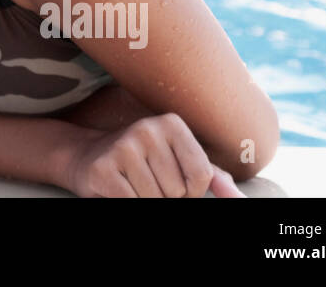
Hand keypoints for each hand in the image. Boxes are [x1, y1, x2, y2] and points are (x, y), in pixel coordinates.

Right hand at [65, 113, 245, 197]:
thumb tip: (238, 196)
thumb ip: (212, 176)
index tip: (173, 182)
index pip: (201, 177)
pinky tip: (119, 189)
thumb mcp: (178, 160)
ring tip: (133, 185)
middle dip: (166, 197)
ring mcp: (123, 148)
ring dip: (146, 200)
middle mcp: (147, 129)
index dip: (191, 192)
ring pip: (156, 200)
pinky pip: (132, 202)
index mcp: (171, 124)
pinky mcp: (104, 169)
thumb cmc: (142, 162)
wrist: (88, 157)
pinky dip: (129, 202)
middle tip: (147, 182)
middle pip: (178, 191)